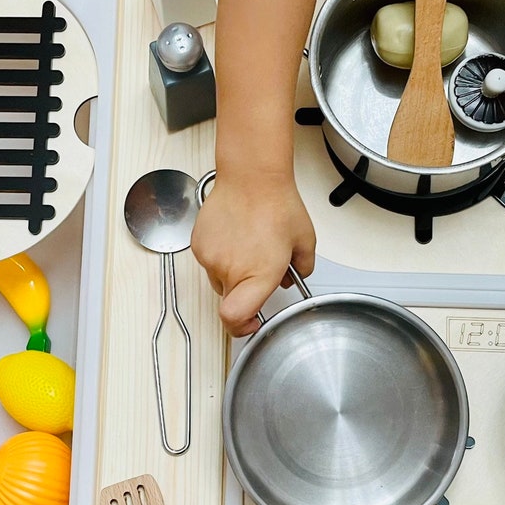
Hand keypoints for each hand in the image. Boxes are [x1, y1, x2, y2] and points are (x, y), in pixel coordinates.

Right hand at [192, 173, 315, 335]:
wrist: (251, 177)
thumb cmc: (277, 204)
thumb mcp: (305, 241)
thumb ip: (302, 269)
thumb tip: (291, 279)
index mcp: (259, 274)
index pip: (235, 317)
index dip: (241, 327)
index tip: (251, 323)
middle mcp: (231, 269)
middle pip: (230, 301)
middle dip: (245, 292)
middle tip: (259, 268)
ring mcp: (210, 257)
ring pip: (219, 280)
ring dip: (232, 273)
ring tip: (247, 246)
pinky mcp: (199, 244)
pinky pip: (209, 262)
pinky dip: (221, 256)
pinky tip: (235, 236)